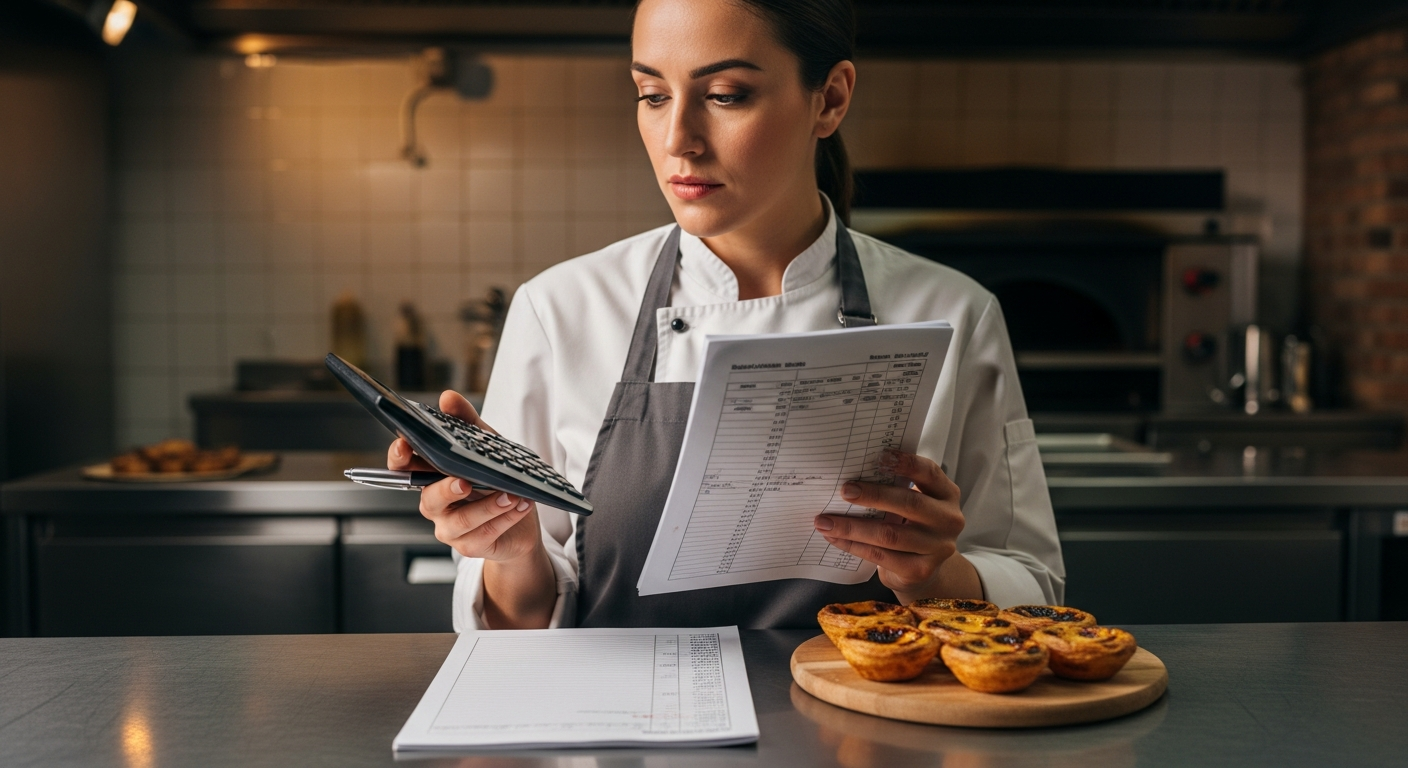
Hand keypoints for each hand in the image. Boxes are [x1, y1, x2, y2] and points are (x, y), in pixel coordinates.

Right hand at [387, 390, 541, 562]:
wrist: (521, 519)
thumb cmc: (496, 480)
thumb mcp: (486, 445)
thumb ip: (466, 422)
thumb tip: (448, 398)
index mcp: (431, 476)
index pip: (404, 467)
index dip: (399, 458)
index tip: (405, 445)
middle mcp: (435, 503)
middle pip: (428, 498)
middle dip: (446, 489)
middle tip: (464, 481)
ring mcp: (449, 527)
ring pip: (461, 520)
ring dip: (488, 506)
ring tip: (510, 494)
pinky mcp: (469, 545)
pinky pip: (483, 534)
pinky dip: (504, 518)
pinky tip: (520, 505)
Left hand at [813, 450, 980, 602]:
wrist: (923, 569)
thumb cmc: (911, 524)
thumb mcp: (914, 501)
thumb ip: (895, 486)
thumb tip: (853, 473)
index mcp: (947, 494)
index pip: (930, 473)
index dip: (906, 463)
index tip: (878, 456)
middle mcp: (948, 520)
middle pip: (909, 504)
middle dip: (873, 495)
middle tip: (844, 490)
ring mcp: (937, 548)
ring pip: (890, 534)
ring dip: (852, 527)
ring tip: (824, 521)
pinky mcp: (920, 570)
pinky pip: (880, 556)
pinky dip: (853, 545)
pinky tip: (834, 538)